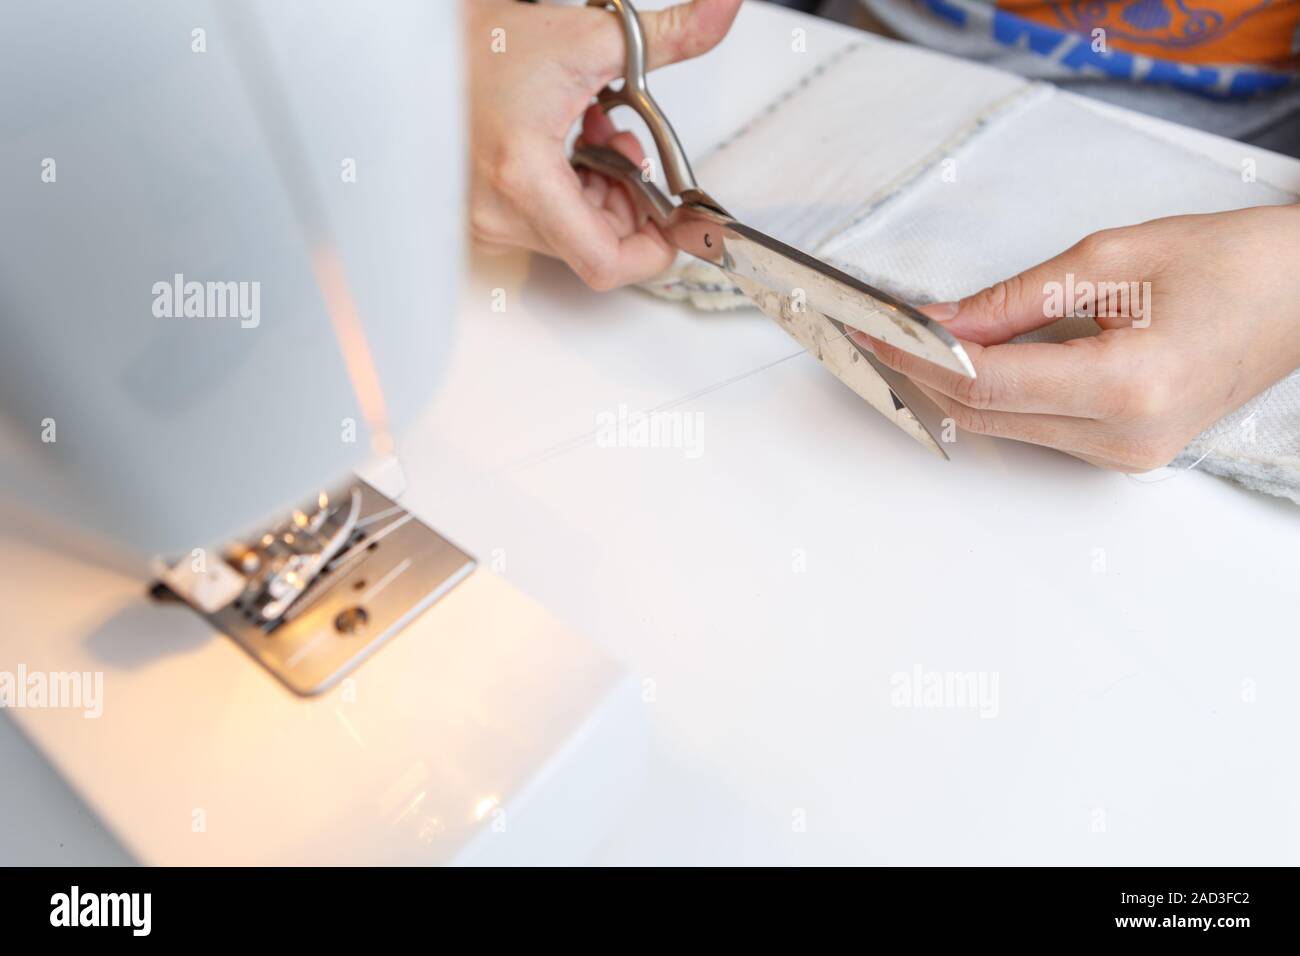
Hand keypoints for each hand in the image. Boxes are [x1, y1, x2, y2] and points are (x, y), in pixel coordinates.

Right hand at [465, 0, 741, 289]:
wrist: (420, 44)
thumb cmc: (481, 42)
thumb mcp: (589, 38)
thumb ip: (672, 35)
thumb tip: (722, 11)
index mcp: (524, 178)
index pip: (604, 262)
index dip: (654, 252)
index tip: (675, 225)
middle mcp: (498, 212)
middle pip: (596, 244)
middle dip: (629, 200)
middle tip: (628, 148)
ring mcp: (485, 220)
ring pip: (574, 235)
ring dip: (601, 190)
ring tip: (594, 133)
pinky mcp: (480, 216)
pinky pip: (545, 226)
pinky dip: (572, 191)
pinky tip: (569, 146)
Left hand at [855, 204, 1299, 469]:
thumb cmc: (1232, 265)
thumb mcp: (1111, 259)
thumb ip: (1013, 300)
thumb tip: (938, 320)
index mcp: (1128, 385)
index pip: (987, 382)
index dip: (920, 356)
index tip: (873, 330)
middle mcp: (1125, 438)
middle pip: (986, 414)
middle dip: (923, 373)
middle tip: (874, 334)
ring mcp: (1127, 456)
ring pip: (1005, 426)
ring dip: (954, 385)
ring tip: (910, 342)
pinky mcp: (1126, 454)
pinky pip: (1037, 428)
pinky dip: (996, 395)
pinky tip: (967, 362)